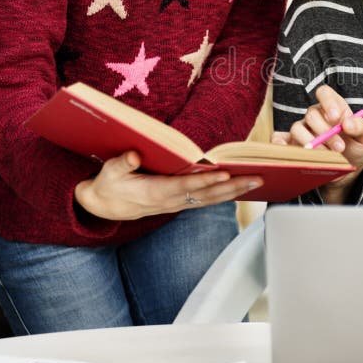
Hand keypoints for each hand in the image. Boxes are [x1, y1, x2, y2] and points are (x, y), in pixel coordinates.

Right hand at [73, 151, 262, 220]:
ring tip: (257, 182)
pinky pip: (207, 200)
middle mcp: (170, 201)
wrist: (105, 207)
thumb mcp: (109, 173)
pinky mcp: (180, 203)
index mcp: (154, 192)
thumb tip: (133, 154)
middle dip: (233, 188)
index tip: (224, 175)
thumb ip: (121, 164)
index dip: (205, 182)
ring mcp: (177, 204)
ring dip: (235, 192)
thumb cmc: (109, 185)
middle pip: (206, 196)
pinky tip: (241, 188)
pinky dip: (226, 195)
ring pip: (211, 200)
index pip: (185, 187)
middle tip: (256, 179)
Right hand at [272, 85, 362, 201]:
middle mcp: (315, 116)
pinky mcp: (292, 145)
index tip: (336, 119)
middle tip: (340, 148)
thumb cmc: (356, 148)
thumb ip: (361, 127)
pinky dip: (280, 144)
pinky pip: (279, 140)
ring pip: (297, 128)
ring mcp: (302, 130)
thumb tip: (348, 122)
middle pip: (311, 115)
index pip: (324, 93)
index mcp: (333, 108)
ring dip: (312, 143)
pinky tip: (292, 151)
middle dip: (326, 133)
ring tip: (327, 156)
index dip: (328, 102)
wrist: (347, 171)